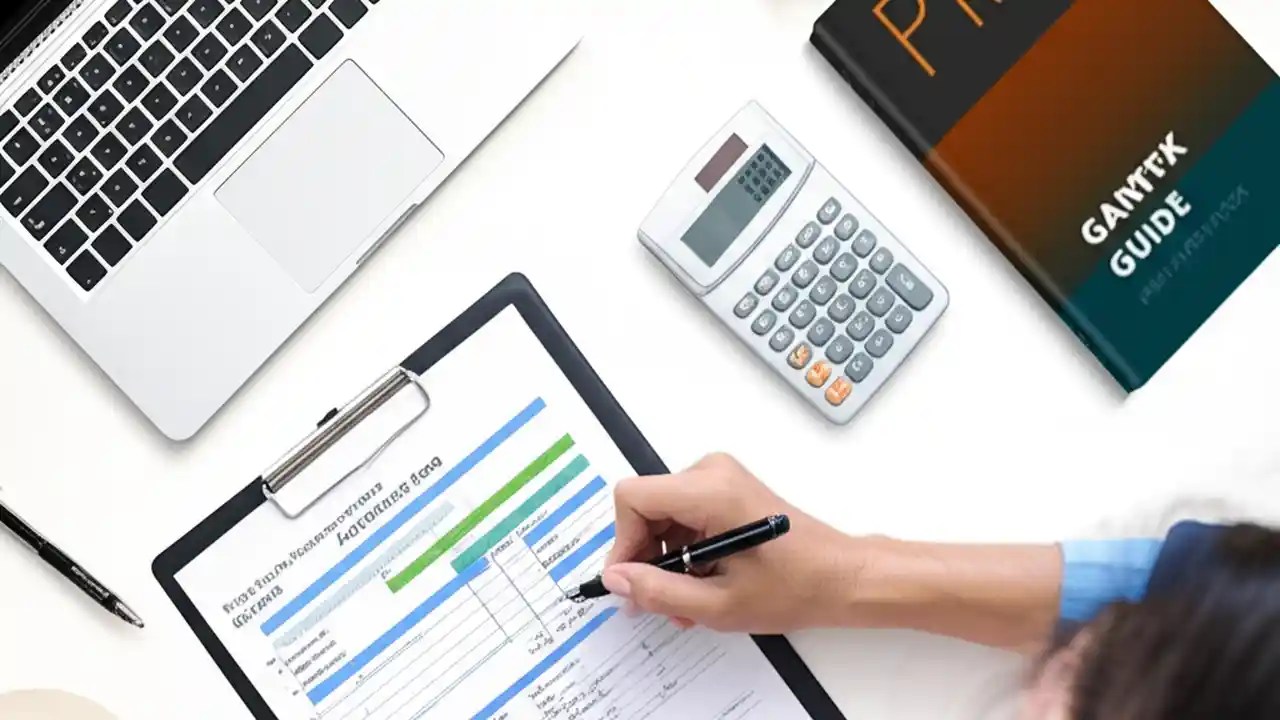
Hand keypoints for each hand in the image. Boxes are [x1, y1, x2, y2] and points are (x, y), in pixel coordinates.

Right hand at [603, 453, 860, 632]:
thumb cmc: (794, 587)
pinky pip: (683, 517)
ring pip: (663, 517)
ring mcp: (721, 479)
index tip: (630, 581)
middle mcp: (712, 473)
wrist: (841, 577)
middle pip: (646, 508)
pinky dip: (683, 553)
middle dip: (646, 558)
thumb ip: (659, 591)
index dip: (622, 542)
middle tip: (657, 603)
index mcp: (710, 491)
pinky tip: (699, 586)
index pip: (633, 498)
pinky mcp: (727, 491)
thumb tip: (617, 579)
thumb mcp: (718, 604)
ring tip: (684, 603)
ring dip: (666, 562)